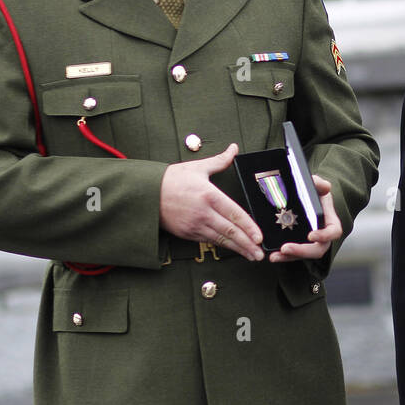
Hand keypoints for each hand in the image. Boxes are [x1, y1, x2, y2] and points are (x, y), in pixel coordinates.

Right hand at [160, 143, 263, 260]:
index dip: (249, 227)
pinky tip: (233, 249)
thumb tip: (234, 148)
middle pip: (230, 231)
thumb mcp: (198, 167)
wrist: (145, 193)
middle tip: (260, 254)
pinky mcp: (186, 233)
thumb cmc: (172, 179)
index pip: (234, 214)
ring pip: (220, 240)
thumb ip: (220, 160)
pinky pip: (208, 241)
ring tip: (251, 256)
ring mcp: (194, 225)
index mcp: (209, 195)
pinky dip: (222, 246)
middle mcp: (203, 212)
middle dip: (247, 244)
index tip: (259, 237)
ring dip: (238, 249)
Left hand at [269, 175, 343, 262]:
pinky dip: (282, 256)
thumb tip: (325, 187)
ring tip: (274, 256)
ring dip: (289, 257)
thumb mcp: (316, 184)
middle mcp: (322, 235)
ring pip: (303, 255)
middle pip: (318, 249)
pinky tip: (271, 255)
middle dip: (302, 251)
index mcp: (330, 222)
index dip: (324, 235)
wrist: (301, 198)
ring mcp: (309, 242)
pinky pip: (292, 254)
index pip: (334, 232)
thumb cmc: (312, 192)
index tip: (311, 235)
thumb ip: (319, 183)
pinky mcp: (298, 245)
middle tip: (285, 248)